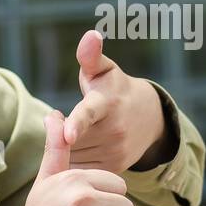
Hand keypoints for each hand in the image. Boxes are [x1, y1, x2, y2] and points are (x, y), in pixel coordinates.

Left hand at [63, 30, 169, 171]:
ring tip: (70, 134)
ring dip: (64, 149)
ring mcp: (115, 151)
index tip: (66, 134)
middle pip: (69, 140)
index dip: (76, 124)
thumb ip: (90, 56)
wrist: (149, 117)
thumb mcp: (103, 70)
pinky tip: (78, 149)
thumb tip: (90, 35)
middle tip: (56, 120)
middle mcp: (114, 130)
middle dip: (58, 132)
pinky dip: (74, 162)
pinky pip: (82, 170)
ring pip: (73, 156)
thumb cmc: (113, 88)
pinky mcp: (114, 167)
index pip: (88, 114)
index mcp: (106, 103)